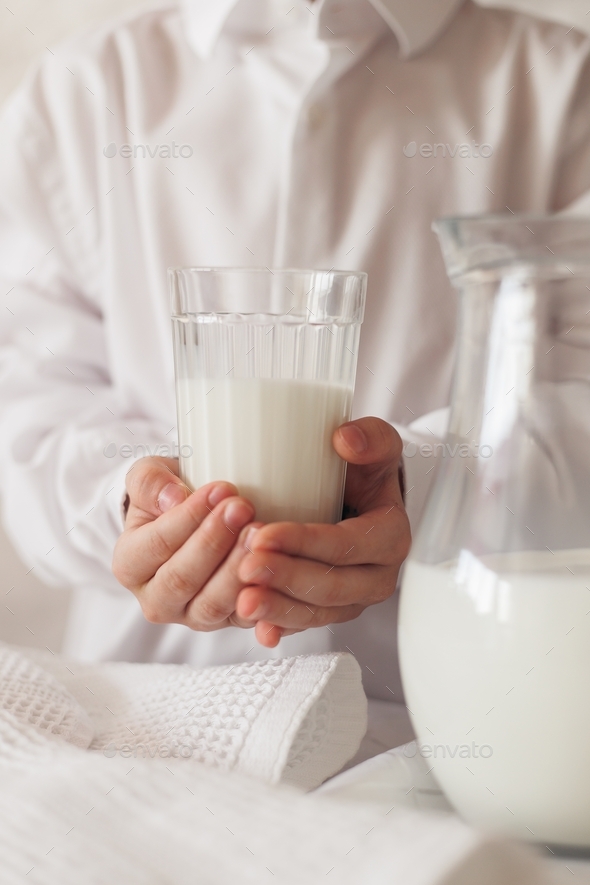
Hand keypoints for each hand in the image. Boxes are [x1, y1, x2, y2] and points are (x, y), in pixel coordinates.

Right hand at [112, 457, 261, 630]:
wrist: (194, 520)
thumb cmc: (169, 497)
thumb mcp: (149, 477)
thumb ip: (150, 481)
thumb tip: (173, 498)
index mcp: (130, 565)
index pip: (157, 544)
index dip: (190, 517)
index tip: (221, 488)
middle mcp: (156, 599)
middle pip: (182, 579)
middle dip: (215, 541)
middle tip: (243, 507)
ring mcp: (192, 616)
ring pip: (212, 604)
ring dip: (237, 567)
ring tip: (260, 531)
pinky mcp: (227, 621)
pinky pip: (245, 617)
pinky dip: (261, 595)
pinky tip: (276, 564)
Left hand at [234, 418, 410, 647]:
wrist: (357, 497)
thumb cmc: (364, 470)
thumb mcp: (376, 445)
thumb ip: (370, 436)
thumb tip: (345, 440)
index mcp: (390, 536)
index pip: (348, 544)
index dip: (307, 543)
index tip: (265, 533)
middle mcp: (376, 576)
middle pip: (332, 587)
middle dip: (287, 580)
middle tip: (246, 566)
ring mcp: (353, 599)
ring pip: (318, 613)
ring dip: (280, 609)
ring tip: (243, 600)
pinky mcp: (330, 611)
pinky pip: (306, 624)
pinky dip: (282, 627)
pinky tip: (259, 629)